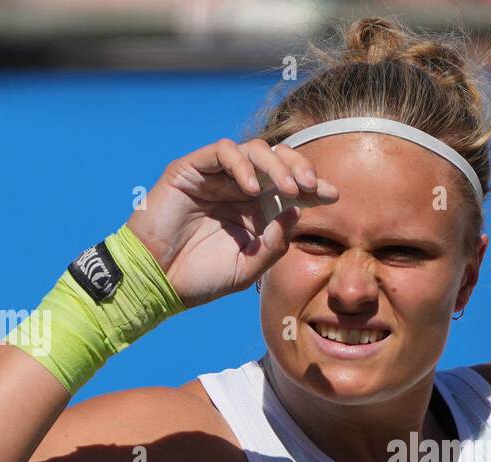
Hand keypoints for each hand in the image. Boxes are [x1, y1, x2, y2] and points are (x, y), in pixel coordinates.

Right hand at [125, 137, 339, 308]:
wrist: (156, 282)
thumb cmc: (199, 280)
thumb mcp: (248, 268)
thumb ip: (274, 244)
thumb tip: (297, 211)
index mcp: (253, 211)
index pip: (289, 189)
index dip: (313, 187)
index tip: (335, 196)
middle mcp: (237, 189)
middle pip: (276, 162)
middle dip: (299, 169)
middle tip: (313, 186)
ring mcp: (214, 177)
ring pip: (253, 150)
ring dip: (276, 165)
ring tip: (289, 188)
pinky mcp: (190, 169)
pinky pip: (222, 152)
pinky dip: (241, 165)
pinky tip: (252, 189)